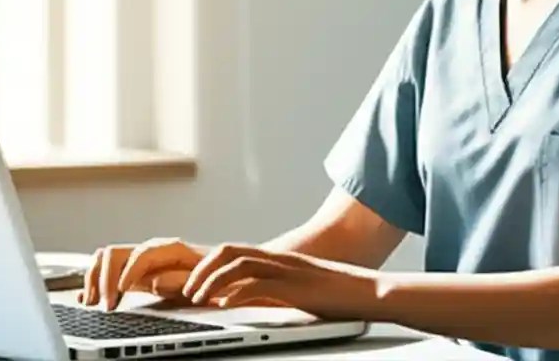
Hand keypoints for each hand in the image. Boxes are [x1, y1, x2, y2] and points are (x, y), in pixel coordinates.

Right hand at [79, 238, 207, 310]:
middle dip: (106, 279)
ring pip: (104, 258)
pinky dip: (92, 282)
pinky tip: (86, 297)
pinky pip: (104, 269)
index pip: (140, 254)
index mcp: (168, 248)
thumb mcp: (200, 278)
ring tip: (94, 302)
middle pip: (115, 253)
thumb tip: (154, 281)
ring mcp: (137, 259)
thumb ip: (179, 279)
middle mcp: (148, 250)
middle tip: (107, 305)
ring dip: (95, 280)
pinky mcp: (130, 272)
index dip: (128, 272)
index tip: (120, 292)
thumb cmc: (209, 277)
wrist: (214, 274)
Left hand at [181, 244, 379, 319]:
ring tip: (198, 300)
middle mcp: (279, 259)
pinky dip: (236, 295)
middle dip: (203, 270)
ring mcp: (287, 271)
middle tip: (188, 291)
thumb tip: (248, 303)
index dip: (209, 265)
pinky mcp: (296, 287)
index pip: (234, 251)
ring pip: (238, 264)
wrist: (370, 291)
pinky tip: (225, 307)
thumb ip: (276, 290)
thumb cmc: (339, 295)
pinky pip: (259, 285)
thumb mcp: (299, 290)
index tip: (193, 284)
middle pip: (229, 251)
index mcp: (278, 259)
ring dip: (212, 281)